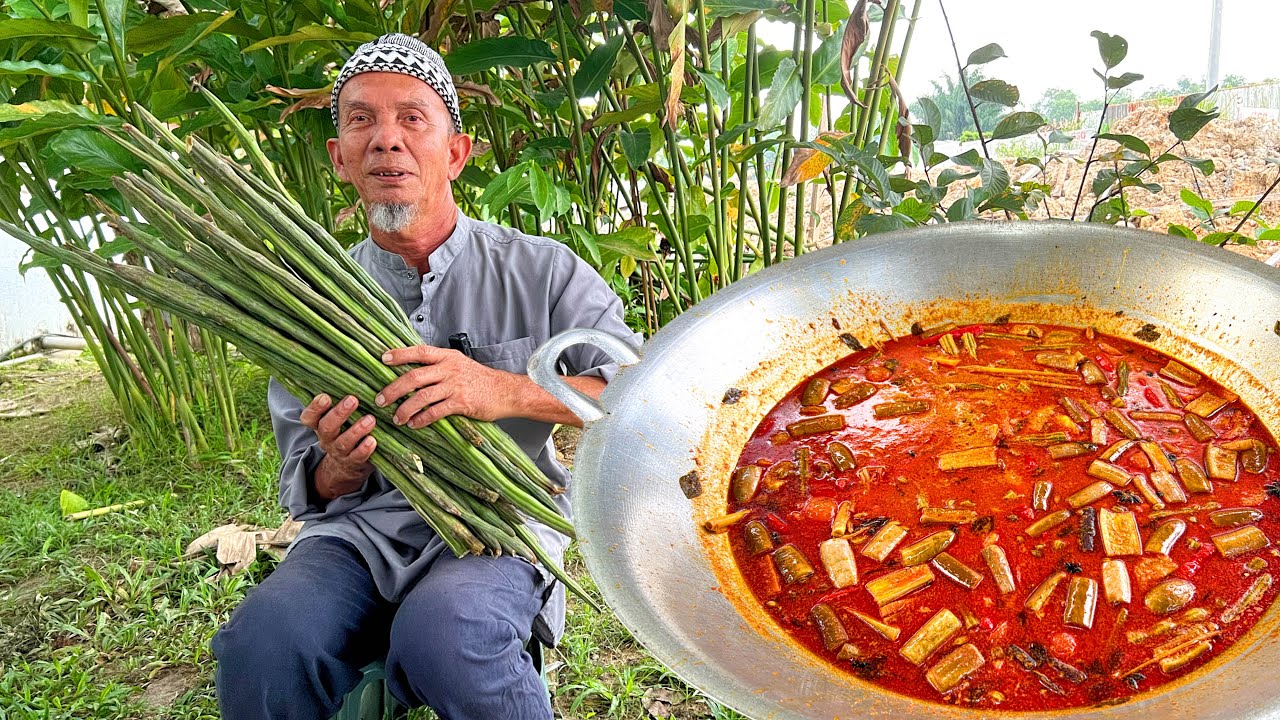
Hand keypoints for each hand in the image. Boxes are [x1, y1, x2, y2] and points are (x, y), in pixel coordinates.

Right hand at [299, 394, 376, 498]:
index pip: (309, 417)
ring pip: (343, 443)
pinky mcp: (354, 462)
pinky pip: (357, 457)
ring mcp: (339, 452)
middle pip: (326, 427)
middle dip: (339, 413)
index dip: (315, 408)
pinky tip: (373, 440)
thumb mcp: (339, 418)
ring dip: (356, 430)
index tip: (325, 397)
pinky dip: (364, 449)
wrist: (347, 466)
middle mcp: (326, 438)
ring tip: (370, 420)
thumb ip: (341, 401)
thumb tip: (354, 373)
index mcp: (320, 425)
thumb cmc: (345, 430)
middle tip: (353, 400)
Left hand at [376, 345, 514, 427]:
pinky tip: (415, 424)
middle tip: (380, 400)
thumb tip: (414, 373)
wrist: (507, 391)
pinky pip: (436, 411)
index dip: (400, 354)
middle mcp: (449, 369)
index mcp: (448, 357)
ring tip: (396, 418)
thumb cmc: (482, 380)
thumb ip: (440, 366)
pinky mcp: (462, 402)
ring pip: (422, 396)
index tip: (383, 358)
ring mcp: (455, 385)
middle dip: (393, 389)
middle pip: (414, 376)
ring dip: (405, 408)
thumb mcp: (461, 364)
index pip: (420, 351)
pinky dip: (422, 419)